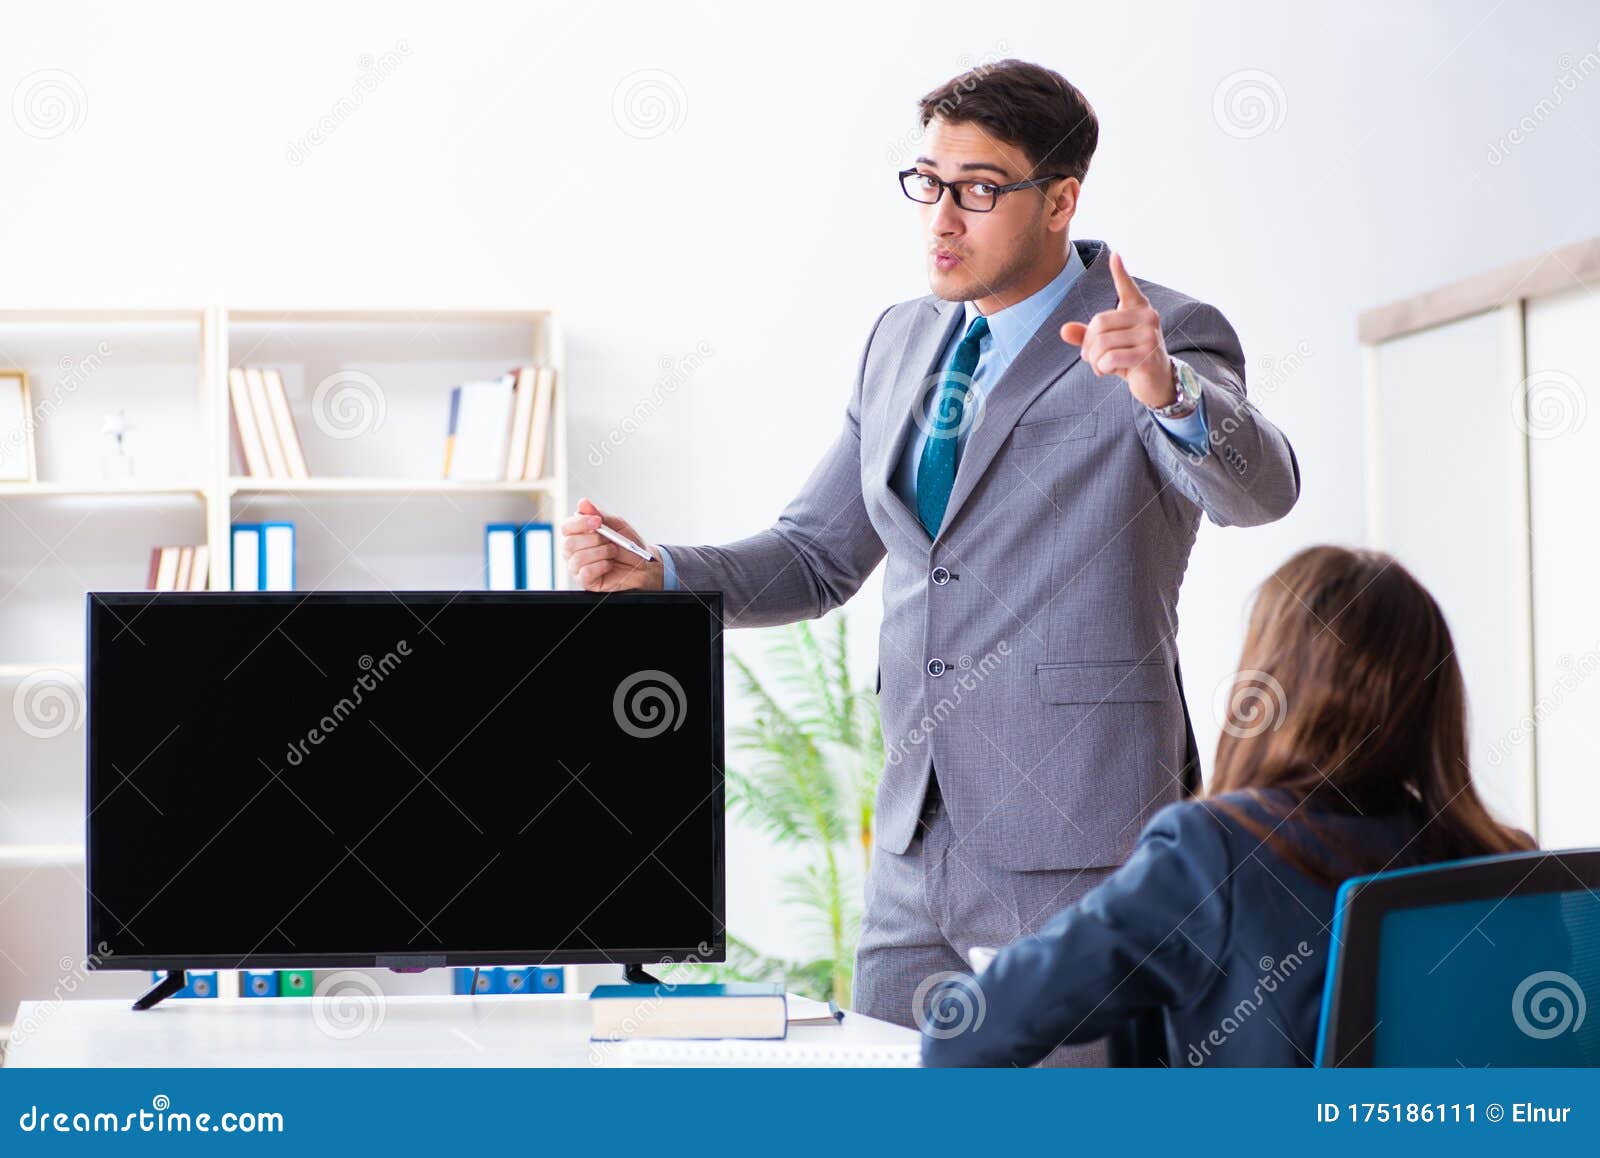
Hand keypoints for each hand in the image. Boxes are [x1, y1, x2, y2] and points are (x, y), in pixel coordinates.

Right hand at [560, 497, 663, 590]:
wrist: (644, 566)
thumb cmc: (628, 546)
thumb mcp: (617, 526)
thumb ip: (600, 515)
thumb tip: (583, 502)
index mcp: (579, 535)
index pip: (567, 527)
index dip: (580, 523)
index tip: (597, 521)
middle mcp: (575, 551)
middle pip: (569, 544)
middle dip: (594, 540)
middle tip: (610, 541)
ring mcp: (579, 567)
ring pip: (577, 559)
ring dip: (600, 553)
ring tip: (613, 552)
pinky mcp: (586, 581)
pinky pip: (585, 573)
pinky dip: (600, 566)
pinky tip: (609, 565)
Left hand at [1059, 251, 1176, 408]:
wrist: (1155, 382)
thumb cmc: (1130, 359)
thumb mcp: (1106, 346)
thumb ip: (1086, 336)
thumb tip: (1064, 330)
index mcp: (1138, 309)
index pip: (1127, 288)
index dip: (1120, 272)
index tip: (1115, 255)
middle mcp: (1147, 317)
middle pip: (1099, 323)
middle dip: (1088, 345)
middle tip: (1091, 358)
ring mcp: (1150, 335)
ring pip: (1102, 343)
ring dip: (1093, 360)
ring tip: (1100, 366)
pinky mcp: (1147, 354)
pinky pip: (1110, 358)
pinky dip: (1101, 368)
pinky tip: (1106, 371)